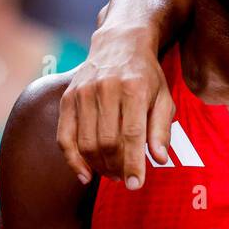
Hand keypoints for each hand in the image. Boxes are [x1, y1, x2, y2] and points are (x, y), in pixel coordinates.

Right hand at [56, 25, 174, 187]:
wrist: (119, 43)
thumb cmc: (146, 75)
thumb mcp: (163, 97)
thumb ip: (162, 128)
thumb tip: (159, 160)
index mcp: (134, 88)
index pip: (132, 134)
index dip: (133, 163)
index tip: (136, 185)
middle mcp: (105, 89)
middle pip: (107, 142)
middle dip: (116, 167)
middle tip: (125, 178)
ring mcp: (82, 93)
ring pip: (86, 142)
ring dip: (98, 166)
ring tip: (112, 174)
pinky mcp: (67, 98)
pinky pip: (64, 136)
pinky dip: (73, 159)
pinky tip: (85, 174)